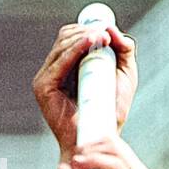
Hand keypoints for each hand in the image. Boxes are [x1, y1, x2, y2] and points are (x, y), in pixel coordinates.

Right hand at [32, 21, 137, 153]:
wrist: (101, 140)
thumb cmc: (111, 112)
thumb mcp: (124, 76)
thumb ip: (123, 51)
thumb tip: (114, 30)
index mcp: (68, 66)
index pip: (73, 37)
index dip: (89, 29)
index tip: (108, 29)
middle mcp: (54, 70)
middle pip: (66, 36)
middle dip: (88, 31)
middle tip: (108, 34)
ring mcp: (46, 78)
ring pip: (62, 44)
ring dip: (85, 37)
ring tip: (104, 37)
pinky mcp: (44, 87)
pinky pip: (59, 61)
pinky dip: (76, 49)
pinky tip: (91, 42)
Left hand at [59, 135, 161, 168]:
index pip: (115, 146)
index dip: (92, 142)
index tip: (74, 153)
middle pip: (113, 142)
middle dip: (88, 143)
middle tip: (71, 157)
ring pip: (114, 149)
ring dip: (88, 151)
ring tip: (73, 162)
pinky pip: (115, 167)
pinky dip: (94, 162)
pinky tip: (78, 167)